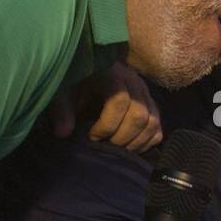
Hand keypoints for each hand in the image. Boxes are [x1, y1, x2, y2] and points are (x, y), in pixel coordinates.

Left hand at [45, 63, 161, 152]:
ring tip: (116, 149)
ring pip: (152, 123)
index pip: (120, 101)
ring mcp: (146, 94)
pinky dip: (146, 143)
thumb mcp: (64, 92)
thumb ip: (62, 110)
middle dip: (121, 138)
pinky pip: (158, 129)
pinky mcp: (152, 105)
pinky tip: (129, 147)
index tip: (92, 136)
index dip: (106, 125)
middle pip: (139, 115)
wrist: (91, 71)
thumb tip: (63, 134)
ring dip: (135, 143)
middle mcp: (134, 82)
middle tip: (105, 145)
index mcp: (112, 74)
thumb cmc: (76, 83)